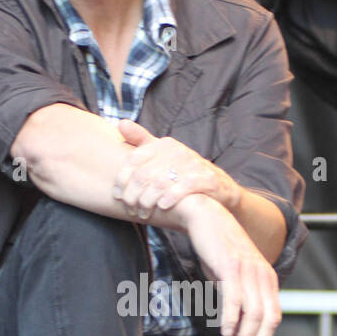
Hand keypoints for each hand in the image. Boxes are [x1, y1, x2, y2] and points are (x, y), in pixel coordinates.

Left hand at [112, 120, 235, 218]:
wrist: (218, 187)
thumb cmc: (183, 171)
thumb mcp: (162, 154)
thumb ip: (141, 139)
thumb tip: (120, 123)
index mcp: (164, 144)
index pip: (134, 160)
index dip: (122, 179)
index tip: (117, 195)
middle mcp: (178, 151)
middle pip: (145, 174)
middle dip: (134, 195)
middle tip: (130, 208)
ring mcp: (193, 164)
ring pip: (161, 183)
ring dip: (149, 201)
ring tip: (143, 213)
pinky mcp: (206, 178)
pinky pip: (184, 187)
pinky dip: (170, 198)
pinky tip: (162, 206)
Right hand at [180, 195, 280, 335]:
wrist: (206, 217)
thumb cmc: (218, 249)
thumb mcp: (234, 275)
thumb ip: (240, 297)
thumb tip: (237, 327)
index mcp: (267, 279)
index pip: (273, 316)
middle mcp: (263, 275)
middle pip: (268, 318)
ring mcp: (248, 271)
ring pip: (253, 312)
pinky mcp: (231, 267)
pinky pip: (235, 299)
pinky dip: (232, 319)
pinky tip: (226, 332)